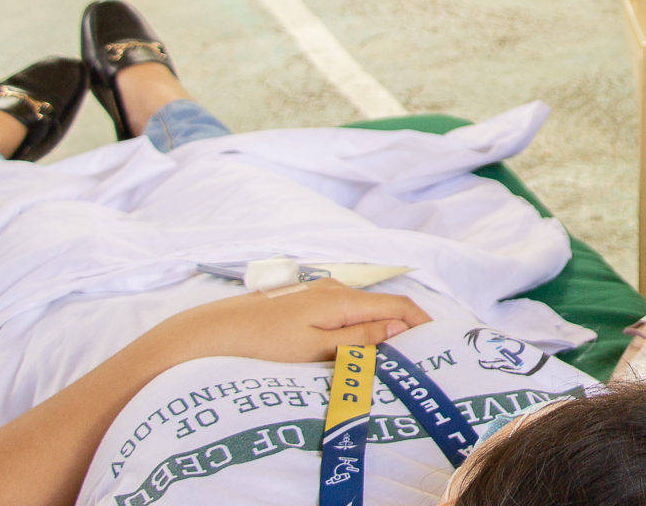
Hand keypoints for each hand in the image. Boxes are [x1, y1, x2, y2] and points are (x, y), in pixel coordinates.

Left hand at [140, 278, 429, 367]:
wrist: (208, 333)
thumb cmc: (261, 343)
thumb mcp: (315, 348)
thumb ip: (359, 338)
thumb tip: (399, 328)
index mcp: (341, 298)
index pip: (396, 304)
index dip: (421, 321)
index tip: (437, 342)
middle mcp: (333, 289)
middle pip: (381, 306)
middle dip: (402, 327)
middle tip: (416, 355)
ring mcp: (315, 294)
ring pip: (361, 310)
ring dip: (378, 329)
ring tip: (386, 357)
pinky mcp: (300, 304)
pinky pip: (342, 313)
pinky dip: (356, 328)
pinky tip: (350, 347)